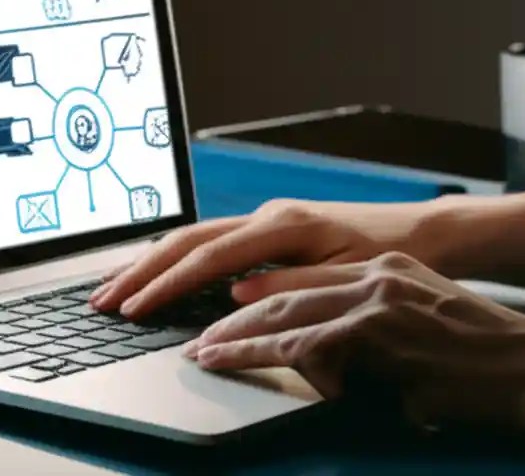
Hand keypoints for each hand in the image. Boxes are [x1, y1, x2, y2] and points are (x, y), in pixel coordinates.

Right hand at [91, 198, 475, 318]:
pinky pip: (209, 242)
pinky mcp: (269, 230)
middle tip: (101, 301)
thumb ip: (291, 285)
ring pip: (193, 237)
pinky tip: (156, 274)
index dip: (166, 283)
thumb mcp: (347, 277)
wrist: (422, 233)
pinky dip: (175, 260)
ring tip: (113, 289)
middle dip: (141, 272)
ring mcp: (266, 219)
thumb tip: (235, 296)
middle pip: (187, 240)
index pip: (208, 255)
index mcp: (284, 225)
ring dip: (150, 264)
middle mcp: (268, 216)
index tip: (133, 308)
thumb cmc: (390, 256)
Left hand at [183, 252, 524, 430]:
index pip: (310, 275)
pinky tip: (228, 360)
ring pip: (282, 313)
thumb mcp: (429, 332)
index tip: (230, 301)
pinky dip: (256, 353)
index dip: (264, 289)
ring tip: (201, 350)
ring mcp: (374, 300)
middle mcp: (376, 274)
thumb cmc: (492, 364)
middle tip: (199, 329)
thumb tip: (337, 363)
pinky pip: (299, 345)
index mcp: (389, 270)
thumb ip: (380, 334)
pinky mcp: (373, 333)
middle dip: (234, 310)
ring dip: (234, 334)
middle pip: (285, 287)